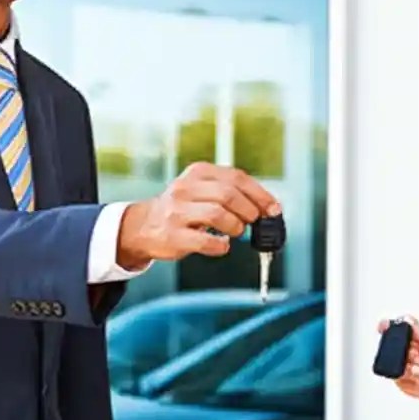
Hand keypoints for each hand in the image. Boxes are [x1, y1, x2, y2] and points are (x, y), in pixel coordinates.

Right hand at [117, 162, 280, 267]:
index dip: (260, 194)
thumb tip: (270, 207)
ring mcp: (177, 212)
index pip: (236, 177)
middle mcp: (185, 188)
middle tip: (253, 222)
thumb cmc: (183, 209)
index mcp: (198, 173)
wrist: (144, 226)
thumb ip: (232, 193)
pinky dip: (221, 246)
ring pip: (218, 215)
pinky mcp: (173, 235)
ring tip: (235, 232)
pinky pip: (206, 241)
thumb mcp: (202, 189)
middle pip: (229, 195)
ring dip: (236, 227)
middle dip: (249, 211)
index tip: (274, 209)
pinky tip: (221, 245)